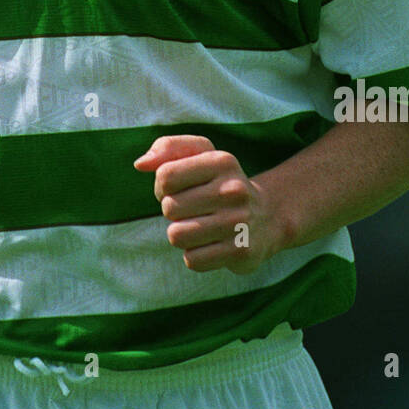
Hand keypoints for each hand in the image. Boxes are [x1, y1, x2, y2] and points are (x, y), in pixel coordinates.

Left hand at [133, 134, 285, 273]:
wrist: (268, 217)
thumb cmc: (220, 183)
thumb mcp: (201, 154)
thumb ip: (167, 148)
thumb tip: (140, 164)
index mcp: (222, 161)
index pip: (165, 175)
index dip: (163, 186)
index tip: (179, 189)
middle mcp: (233, 190)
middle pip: (169, 207)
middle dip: (174, 211)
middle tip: (194, 210)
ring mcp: (239, 222)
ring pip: (177, 236)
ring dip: (181, 235)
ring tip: (200, 227)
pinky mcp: (241, 252)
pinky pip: (192, 260)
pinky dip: (195, 255)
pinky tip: (212, 245)